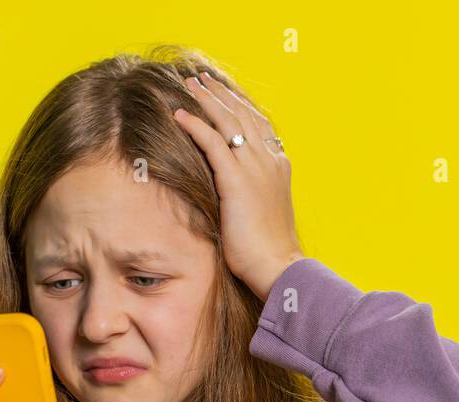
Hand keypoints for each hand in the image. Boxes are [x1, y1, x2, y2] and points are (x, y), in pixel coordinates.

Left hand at [173, 71, 305, 300]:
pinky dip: (196, 125)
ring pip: (229, 121)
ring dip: (207, 99)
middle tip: (201, 79)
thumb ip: (251, 193)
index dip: (239, 106)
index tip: (222, 93)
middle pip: (243, 114)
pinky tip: (179, 114)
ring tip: (188, 85)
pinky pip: (213, 143)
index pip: (258, 125)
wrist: (277, 265)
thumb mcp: (262, 212)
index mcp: (278, 166)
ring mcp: (255, 167)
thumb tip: (233, 193)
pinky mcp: (237, 180)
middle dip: (221, 94)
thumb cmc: (267, 250)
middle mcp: (269, 160)